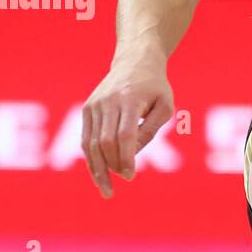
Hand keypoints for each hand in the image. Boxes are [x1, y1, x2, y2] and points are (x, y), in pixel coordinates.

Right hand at [81, 60, 173, 198]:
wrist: (135, 62)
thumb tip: (132, 154)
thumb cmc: (155, 87)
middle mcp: (107, 102)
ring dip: (98, 169)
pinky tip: (99, 175)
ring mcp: (94, 105)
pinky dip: (91, 159)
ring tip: (106, 190)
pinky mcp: (87, 109)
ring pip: (91, 143)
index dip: (126, 158)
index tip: (131, 176)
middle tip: (124, 180)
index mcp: (129, 100)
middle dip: (113, 166)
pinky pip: (86, 139)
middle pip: (105, 141)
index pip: (124, 135)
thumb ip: (150, 130)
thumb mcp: (165, 106)